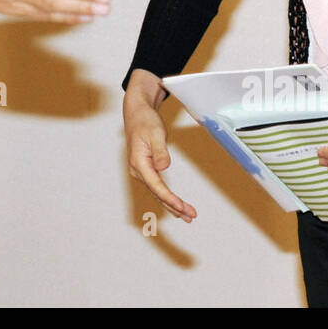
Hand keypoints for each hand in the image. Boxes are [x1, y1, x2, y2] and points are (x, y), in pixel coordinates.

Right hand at [123, 69, 196, 221]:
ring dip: (172, 205)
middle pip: (157, 193)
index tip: (182, 207)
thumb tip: (163, 167)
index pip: (156, 186)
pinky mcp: (146, 169)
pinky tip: (176, 205)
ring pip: (157, 192)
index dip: (170, 198)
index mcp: (138, 162)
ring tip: (188, 216)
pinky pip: (157, 187)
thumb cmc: (145, 121)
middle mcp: (138, 170)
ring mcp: (141, 171)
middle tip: (191, 216)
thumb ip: (160, 151)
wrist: (136, 112)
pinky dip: (167, 197)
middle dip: (174, 207)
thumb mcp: (155, 133)